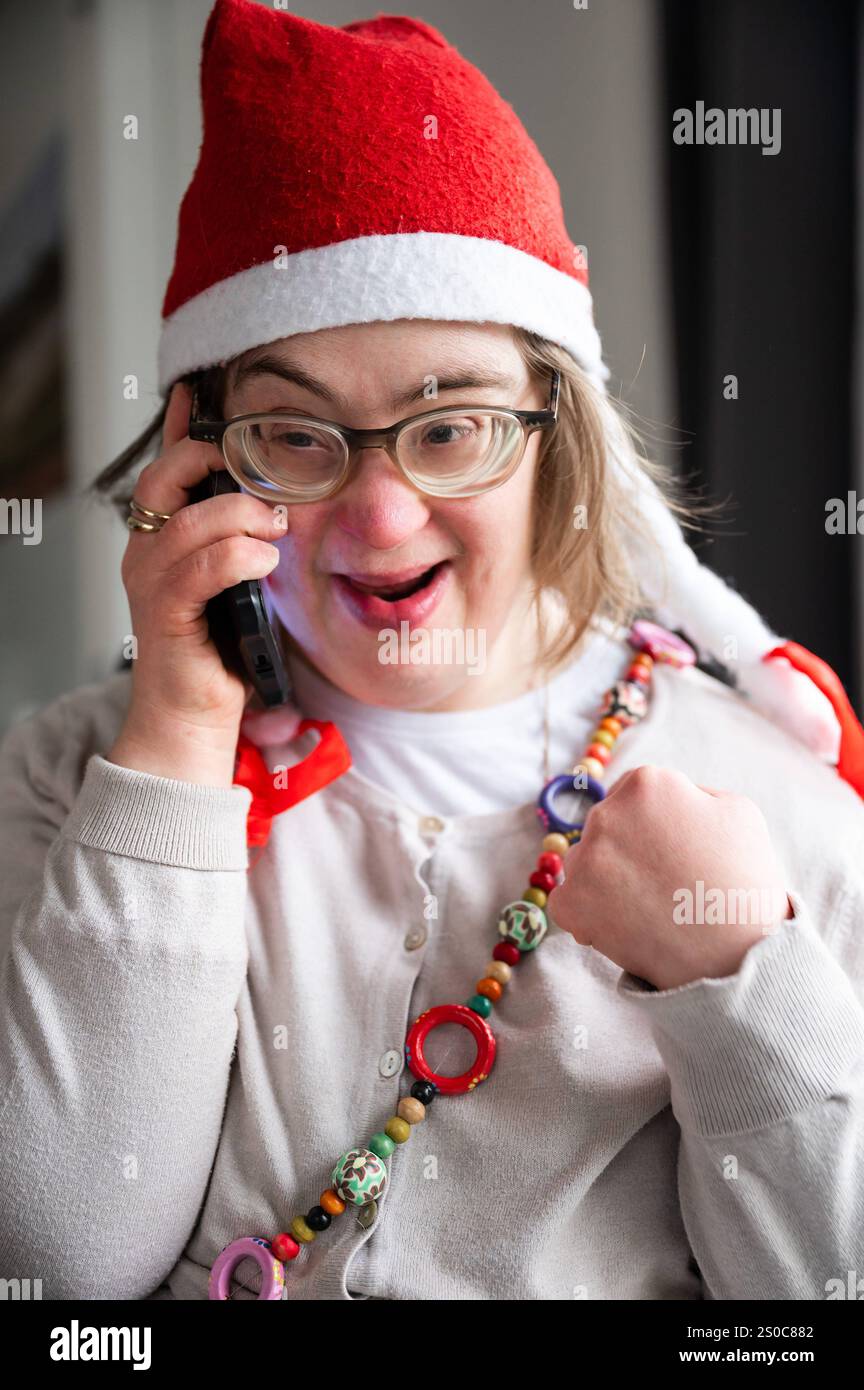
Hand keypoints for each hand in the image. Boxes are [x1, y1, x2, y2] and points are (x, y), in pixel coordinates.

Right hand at [108, 382, 286, 785]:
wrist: (191, 723)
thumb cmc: (222, 655)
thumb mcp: (242, 585)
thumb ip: (249, 543)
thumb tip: (284, 506)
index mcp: (163, 537)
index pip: (167, 465)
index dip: (184, 425)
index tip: (206, 390)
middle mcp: (146, 551)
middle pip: (166, 477)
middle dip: (214, 460)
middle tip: (259, 470)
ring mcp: (149, 581)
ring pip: (191, 520)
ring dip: (241, 517)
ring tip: (273, 531)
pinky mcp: (164, 613)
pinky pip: (201, 567)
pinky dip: (238, 557)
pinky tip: (263, 564)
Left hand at [545, 765, 792, 990]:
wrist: (740, 956)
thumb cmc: (745, 881)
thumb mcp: (737, 810)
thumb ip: (692, 793)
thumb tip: (664, 798)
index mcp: (646, 784)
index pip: (631, 794)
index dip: (651, 824)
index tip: (669, 850)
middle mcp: (606, 814)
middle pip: (606, 826)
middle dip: (628, 849)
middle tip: (663, 882)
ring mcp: (584, 860)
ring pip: (584, 862)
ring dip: (605, 879)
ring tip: (647, 906)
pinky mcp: (571, 903)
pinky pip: (568, 901)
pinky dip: (588, 913)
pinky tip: (624, 924)